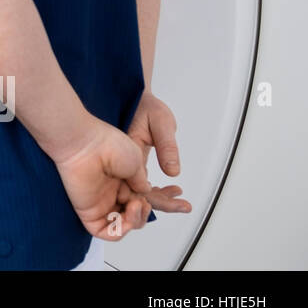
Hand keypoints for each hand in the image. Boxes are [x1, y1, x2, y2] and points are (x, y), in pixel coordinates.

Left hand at [53, 115, 154, 240]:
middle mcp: (113, 191)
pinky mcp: (89, 211)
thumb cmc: (106, 145)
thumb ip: (142, 182)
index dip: (164, 202)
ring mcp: (101, 202)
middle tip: (153, 202)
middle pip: (137, 213)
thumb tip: (145, 192)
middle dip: (151, 212)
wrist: (85, 144)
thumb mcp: (136, 161)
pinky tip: (128, 213)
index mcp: (124, 179)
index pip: (146, 197)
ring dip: (137, 219)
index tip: (181, 200)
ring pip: (125, 225)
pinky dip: (121, 229)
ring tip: (137, 203)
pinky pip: (107, 232)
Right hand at [126, 91, 191, 213]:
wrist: (139, 101)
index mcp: (127, 150)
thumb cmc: (147, 107)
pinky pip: (141, 184)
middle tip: (183, 206)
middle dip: (160, 203)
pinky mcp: (133, 165)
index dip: (152, 198)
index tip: (174, 203)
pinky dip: (157, 192)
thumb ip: (167, 146)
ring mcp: (127, 164)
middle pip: (136, 192)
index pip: (135, 183)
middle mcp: (124, 161)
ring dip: (160, 200)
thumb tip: (172, 170)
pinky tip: (172, 192)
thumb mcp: (162, 122)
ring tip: (182, 203)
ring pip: (138, 191)